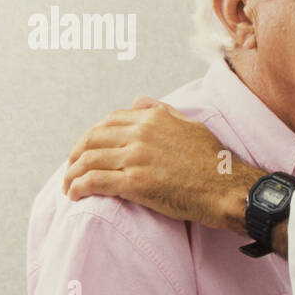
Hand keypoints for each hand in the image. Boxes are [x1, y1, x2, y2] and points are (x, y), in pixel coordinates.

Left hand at [63, 97, 262, 232]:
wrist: (227, 188)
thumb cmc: (214, 161)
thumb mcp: (191, 125)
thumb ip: (161, 111)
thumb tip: (137, 100)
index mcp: (153, 118)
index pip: (110, 120)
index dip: (93, 134)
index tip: (89, 148)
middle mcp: (140, 134)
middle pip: (93, 138)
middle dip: (76, 153)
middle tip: (72, 167)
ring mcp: (135, 158)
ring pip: (89, 160)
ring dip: (72, 173)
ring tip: (68, 185)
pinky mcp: (134, 183)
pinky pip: (94, 181)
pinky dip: (78, 187)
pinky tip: (74, 194)